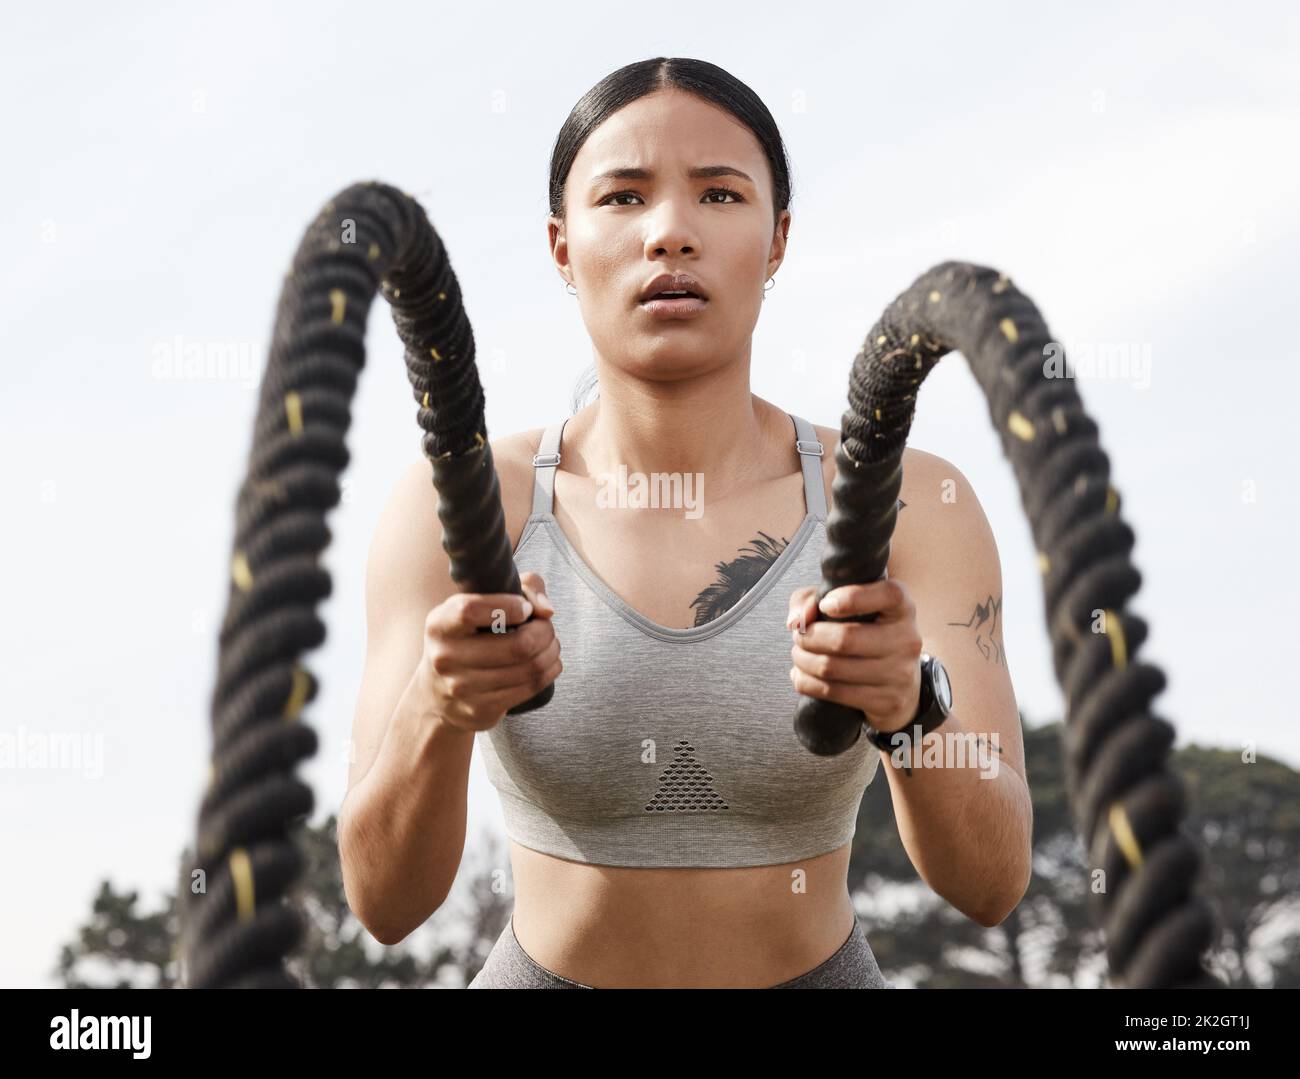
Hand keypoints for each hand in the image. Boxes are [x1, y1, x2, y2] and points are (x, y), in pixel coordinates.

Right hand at [420, 571, 560, 732]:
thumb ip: (522, 587)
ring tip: (550, 644)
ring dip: (551, 652)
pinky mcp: (480, 710)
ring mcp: (461, 688)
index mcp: (440, 625)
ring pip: (530, 668)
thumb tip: (546, 610)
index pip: (470, 611)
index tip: (524, 608)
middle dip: (545, 632)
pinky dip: (549, 672)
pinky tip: (548, 663)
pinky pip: (530, 688)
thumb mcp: (481, 603)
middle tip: (546, 628)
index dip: (508, 607)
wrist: (438, 693)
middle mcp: (445, 657)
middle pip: (518, 645)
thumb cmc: (470, 636)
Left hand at [786, 580, 923, 736]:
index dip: (851, 598)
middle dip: (809, 637)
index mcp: (902, 607)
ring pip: (832, 668)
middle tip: (799, 636)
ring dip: (803, 660)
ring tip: (799, 655)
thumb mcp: (846, 606)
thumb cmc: (866, 634)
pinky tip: (802, 676)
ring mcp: (899, 673)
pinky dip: (807, 683)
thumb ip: (813, 599)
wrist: (901, 684)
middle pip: (845, 638)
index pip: (887, 594)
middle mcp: (906, 639)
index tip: (825, 605)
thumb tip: (797, 620)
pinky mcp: (887, 701)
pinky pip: (832, 692)